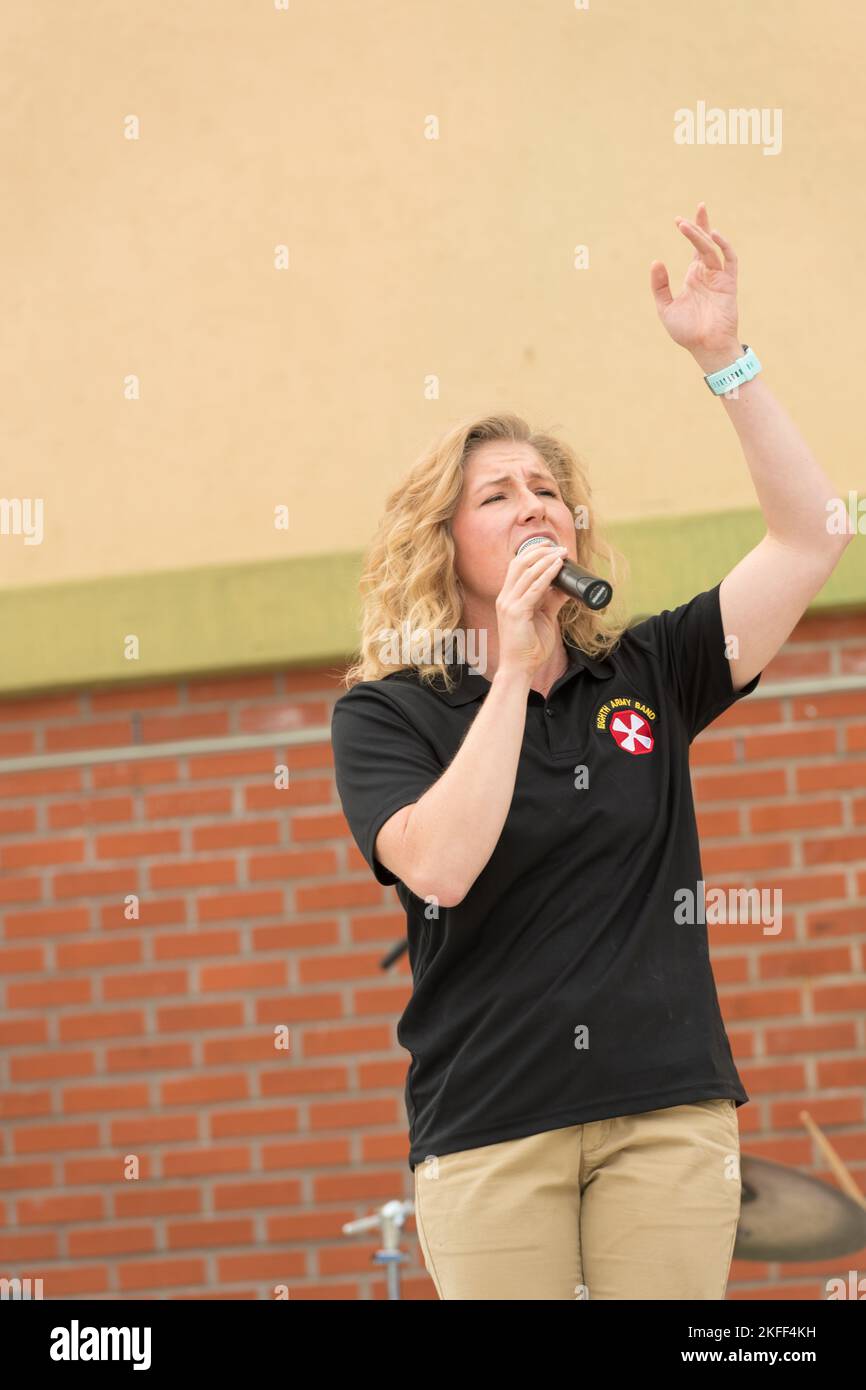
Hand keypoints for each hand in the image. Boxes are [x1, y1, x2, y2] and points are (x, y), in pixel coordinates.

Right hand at [495, 542, 570, 677]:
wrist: (520, 668)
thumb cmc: (529, 646)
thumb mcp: (544, 618)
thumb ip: (552, 601)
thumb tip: (566, 587)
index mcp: (508, 597)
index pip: (517, 567)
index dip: (533, 554)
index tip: (551, 547)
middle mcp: (505, 597)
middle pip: (519, 564)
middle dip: (539, 551)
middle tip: (558, 547)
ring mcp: (508, 604)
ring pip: (527, 573)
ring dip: (546, 560)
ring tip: (562, 554)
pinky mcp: (516, 612)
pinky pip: (533, 589)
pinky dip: (546, 576)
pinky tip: (557, 568)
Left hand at [650, 202, 740, 367]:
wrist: (705, 347)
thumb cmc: (687, 332)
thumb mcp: (666, 308)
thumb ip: (660, 286)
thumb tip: (656, 261)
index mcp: (694, 277)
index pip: (694, 248)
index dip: (691, 231)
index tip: (680, 218)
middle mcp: (707, 274)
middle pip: (705, 243)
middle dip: (700, 225)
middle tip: (693, 209)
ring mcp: (719, 277)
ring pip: (711, 249)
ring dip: (701, 236)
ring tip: (687, 226)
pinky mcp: (728, 284)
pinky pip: (730, 260)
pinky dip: (723, 247)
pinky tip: (713, 236)